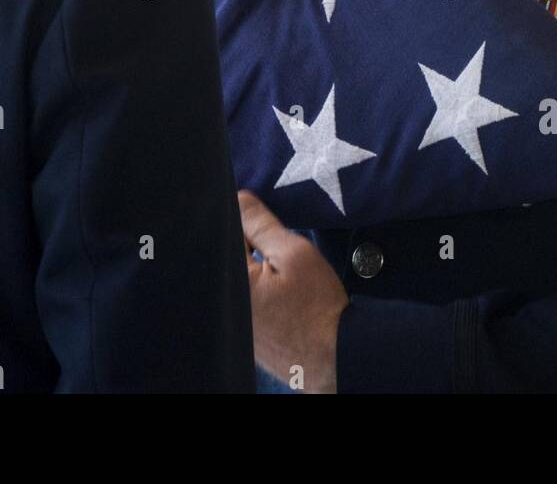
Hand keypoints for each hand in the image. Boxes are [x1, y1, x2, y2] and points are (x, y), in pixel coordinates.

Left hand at [239, 190, 347, 393]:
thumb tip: (237, 199)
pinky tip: (276, 292)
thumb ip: (260, 225)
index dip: (238, 220)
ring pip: (232, 280)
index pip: (222, 236)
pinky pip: (239, 301)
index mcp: (232, 282)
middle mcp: (223, 304)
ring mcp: (232, 323)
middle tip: (269, 245)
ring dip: (247, 268)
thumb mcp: (295, 253)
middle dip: (241, 244)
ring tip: (275, 271)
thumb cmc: (318, 307)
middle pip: (224, 259)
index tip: (254, 215)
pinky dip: (252, 290)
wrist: (334, 358)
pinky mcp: (243, 335)